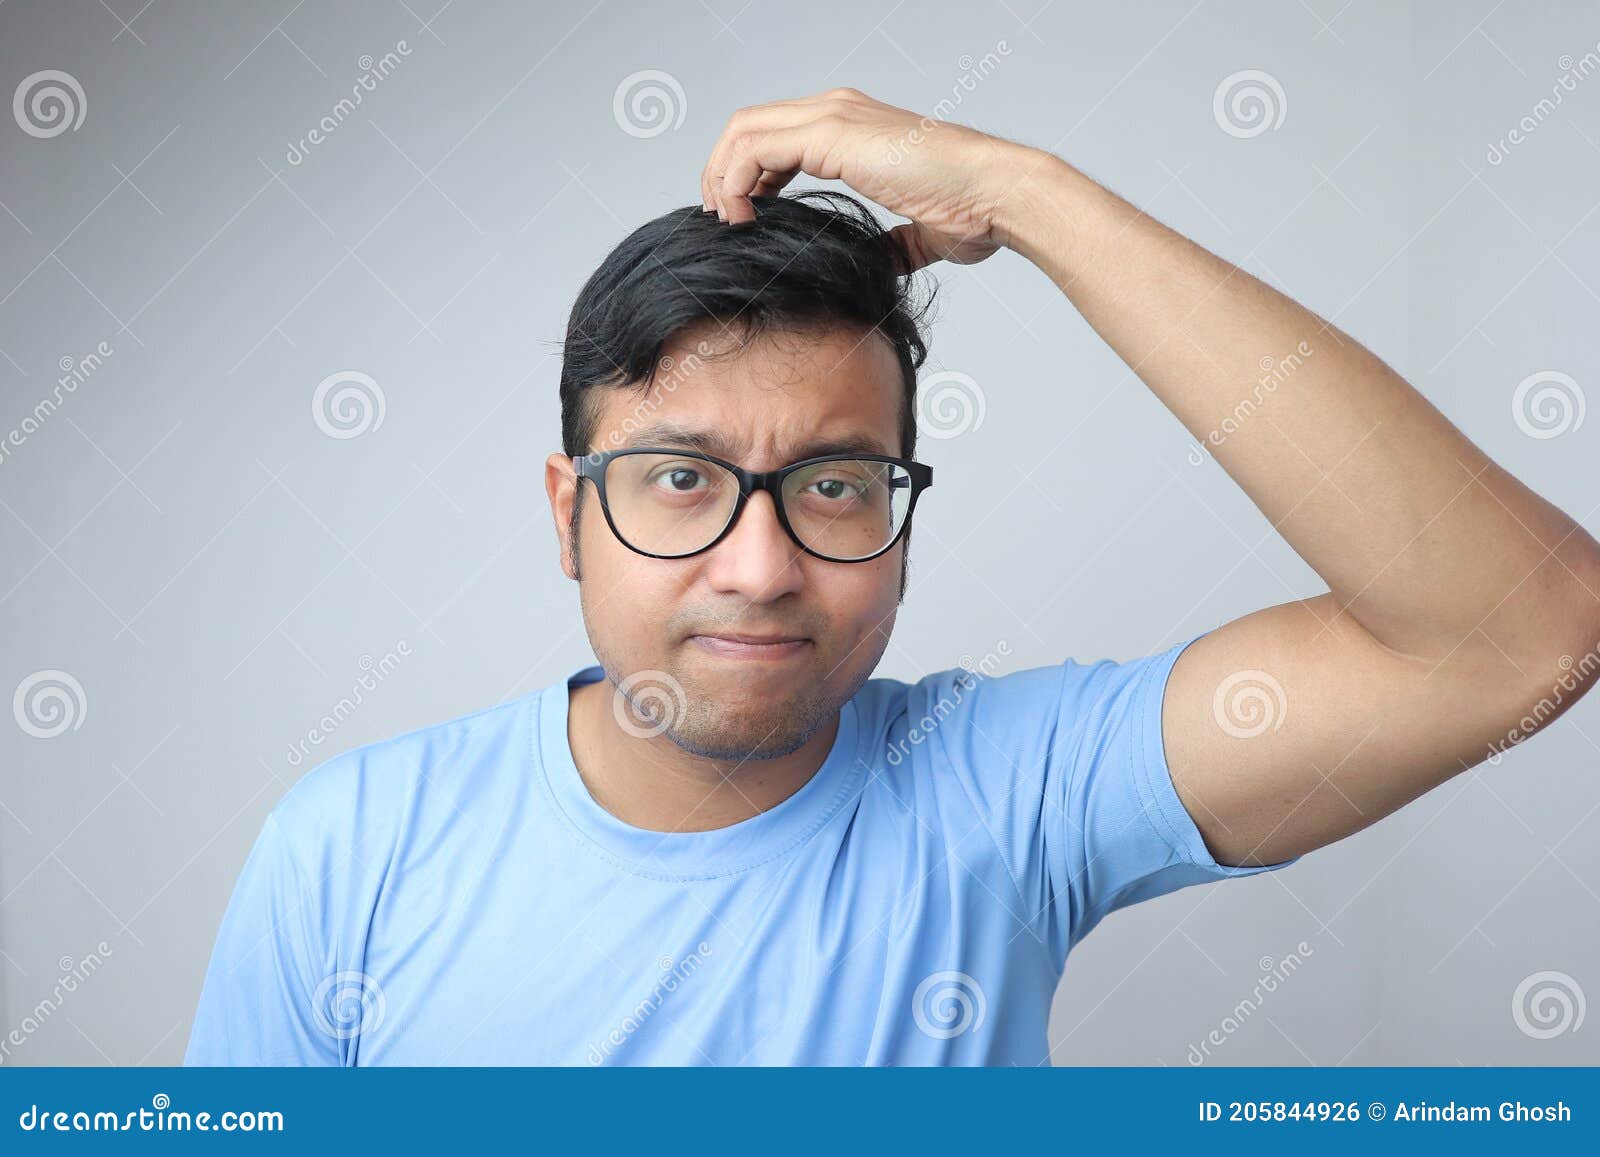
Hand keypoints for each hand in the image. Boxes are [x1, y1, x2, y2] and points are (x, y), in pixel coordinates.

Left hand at [700, 87, 1023, 270]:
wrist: (995, 196)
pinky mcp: (832, 132)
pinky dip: (735, 182)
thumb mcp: (918, 231)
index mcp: (853, 127)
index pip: (774, 136)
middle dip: (722, 173)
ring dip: (721, 176)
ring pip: (744, 130)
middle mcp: (837, 110)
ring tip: (726, 221)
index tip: (743, 220)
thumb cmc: (971, 210)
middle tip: (722, 221)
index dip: (746, 176)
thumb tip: (882, 262)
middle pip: (748, 126)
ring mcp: (834, 115)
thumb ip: (893, 242)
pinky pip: (756, 147)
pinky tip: (743, 217)